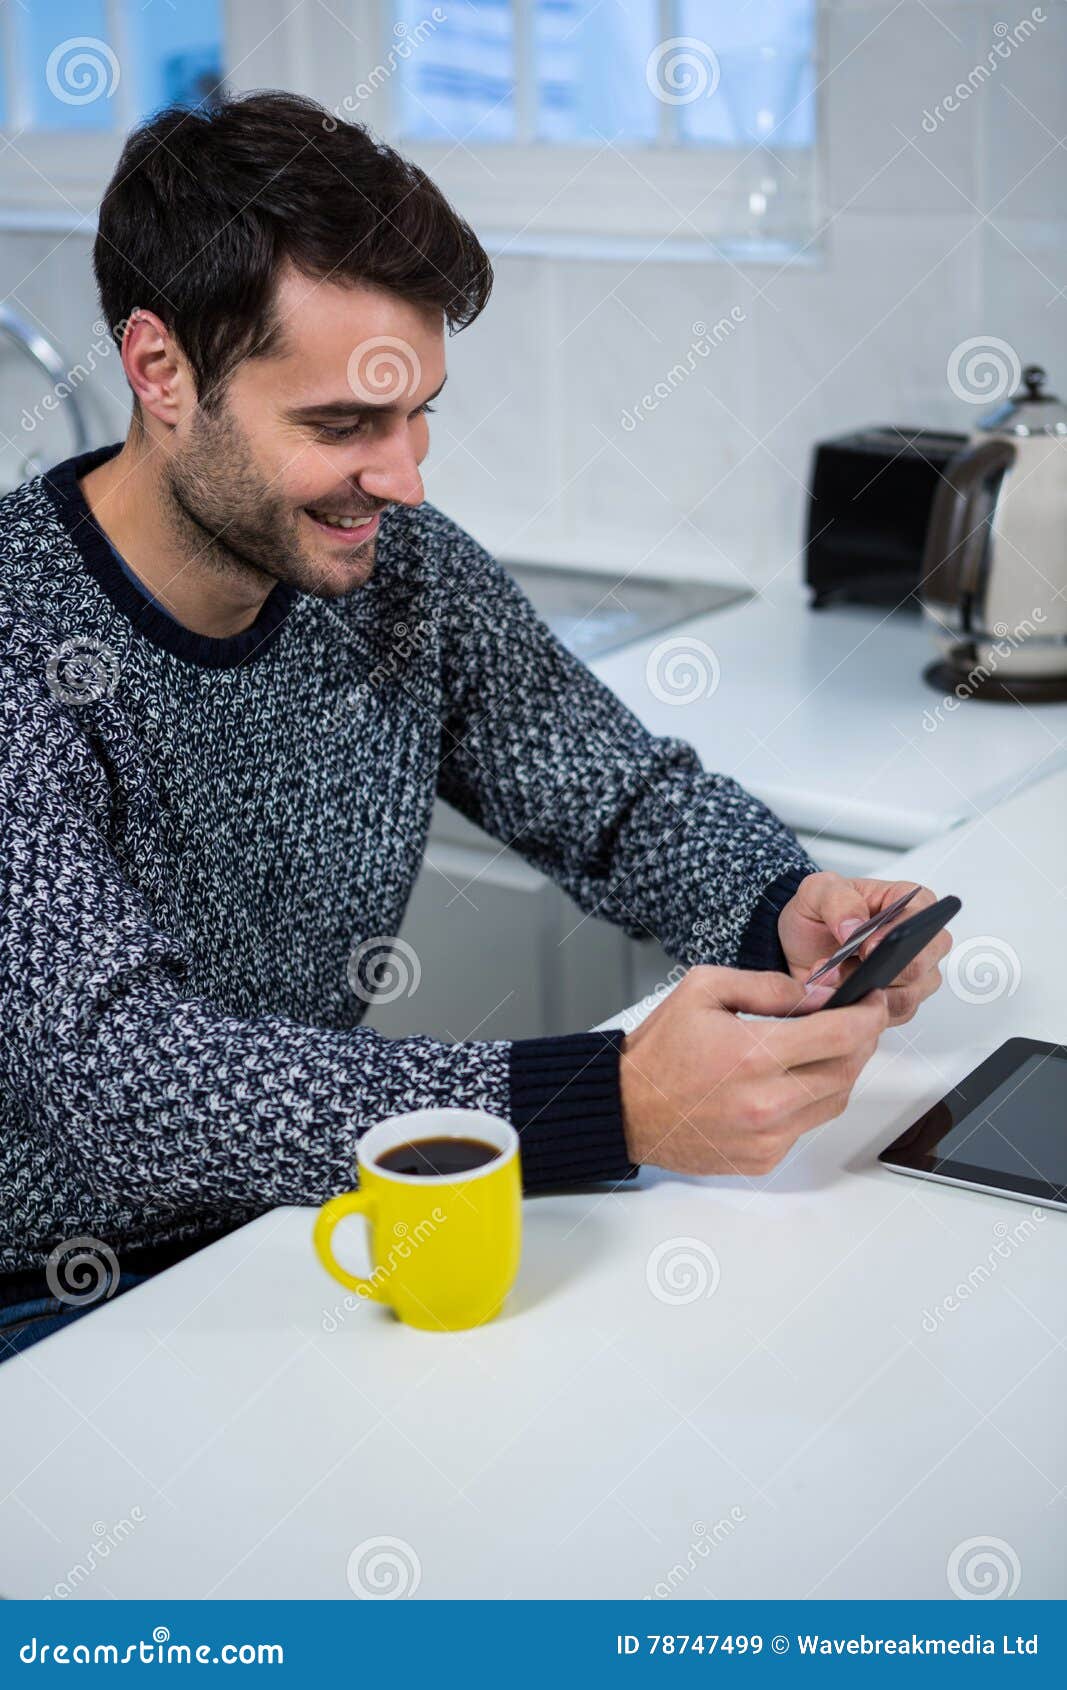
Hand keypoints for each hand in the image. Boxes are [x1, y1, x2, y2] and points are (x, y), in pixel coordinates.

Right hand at [619, 966, 888, 1176]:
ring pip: (836, 1101)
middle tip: (855, 1020)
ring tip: (824, 1047)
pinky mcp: (764, 1158)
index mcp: (753, 1054)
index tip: (873, 1001)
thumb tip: (819, 993)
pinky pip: (808, 1126)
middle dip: (861, 1040)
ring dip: (841, 1070)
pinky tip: (790, 1081)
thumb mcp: (705, 989)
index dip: (869, 1014)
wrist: (627, 1108)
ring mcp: (768, 1136)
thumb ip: (769, 986)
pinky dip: (811, 1101)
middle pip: (849, 1070)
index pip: (842, 1035)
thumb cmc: (660, 1051)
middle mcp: (766, 1102)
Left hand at [778, 871, 950, 1025]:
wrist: (801, 949)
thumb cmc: (819, 916)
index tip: (868, 946)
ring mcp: (914, 976)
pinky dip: (859, 1010)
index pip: (921, 918)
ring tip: (827, 981)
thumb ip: (838, 900)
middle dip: (875, 971)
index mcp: (910, 903)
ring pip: (904, 996)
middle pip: (919, 964)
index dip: (897, 935)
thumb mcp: (817, 892)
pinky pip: (889, 1015)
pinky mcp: (899, 1003)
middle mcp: (921, 941)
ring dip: (862, 993)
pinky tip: (836, 997)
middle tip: (837, 967)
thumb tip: (855, 926)